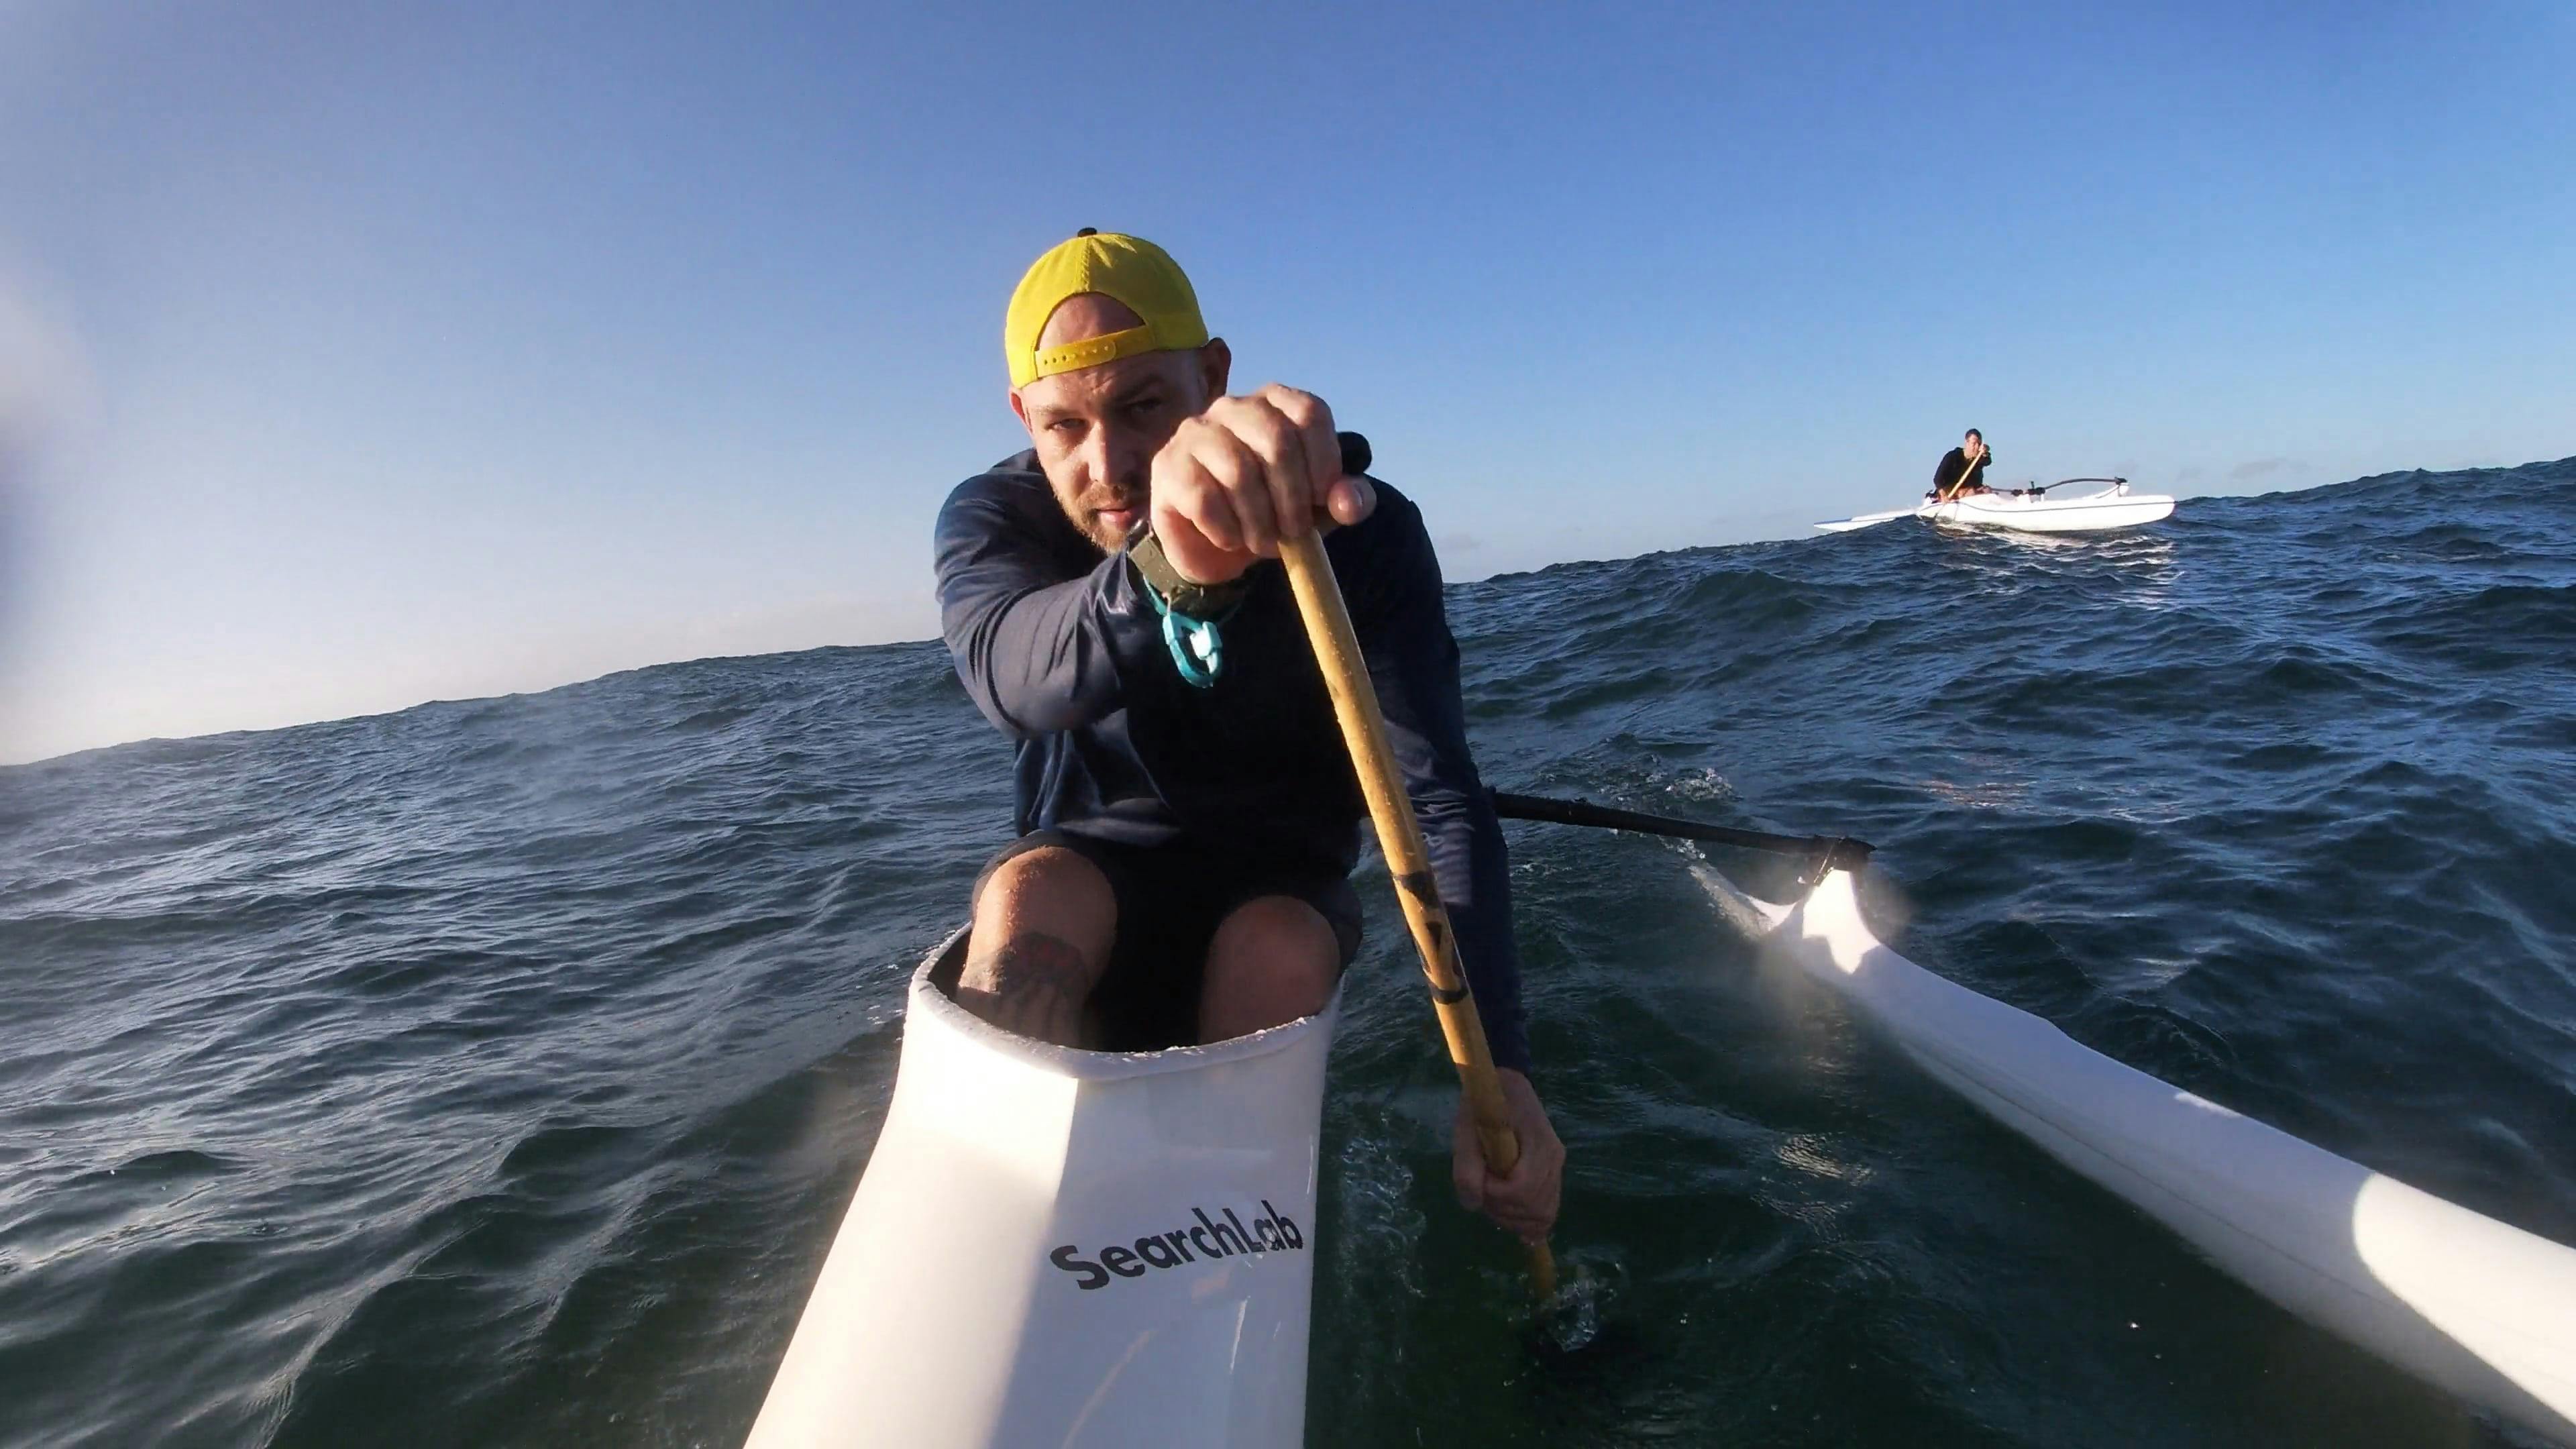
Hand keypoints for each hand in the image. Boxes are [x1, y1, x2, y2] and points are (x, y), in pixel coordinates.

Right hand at [1150, 384, 1378, 584]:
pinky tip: (1230, 538)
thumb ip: (1346, 499)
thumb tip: (1349, 503)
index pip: (1309, 413)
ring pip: (1239, 471)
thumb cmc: (1271, 512)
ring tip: (1263, 542)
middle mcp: (1233, 407)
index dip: (1324, 461)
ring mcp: (1195, 432)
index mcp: (1275, 403)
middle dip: (1293, 498)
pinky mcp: (1167, 465)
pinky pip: (1204, 499)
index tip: (1323, 501)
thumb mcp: (1320, 508)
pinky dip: (1226, 530)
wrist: (1215, 545)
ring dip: (1259, 521)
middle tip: (1294, 532)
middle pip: (1277, 440)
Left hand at [1452, 1067, 1562, 1244]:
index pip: (1522, 1189)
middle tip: (1483, 1190)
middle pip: (1534, 1208)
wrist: (1507, 1087)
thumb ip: (1467, 1167)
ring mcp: (1557, 1169)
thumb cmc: (1484, 1104)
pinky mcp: (1553, 1176)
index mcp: (1536, 1142)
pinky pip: (1548, 1210)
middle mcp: (1553, 1160)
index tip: (1481, 1176)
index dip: (1496, 1193)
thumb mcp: (1465, 1129)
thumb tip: (1473, 1205)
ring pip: (1544, 1215)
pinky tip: (1514, 1221)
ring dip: (1513, 1219)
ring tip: (1493, 1200)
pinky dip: (1531, 1222)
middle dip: (1502, 1210)